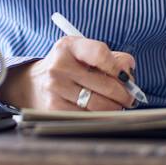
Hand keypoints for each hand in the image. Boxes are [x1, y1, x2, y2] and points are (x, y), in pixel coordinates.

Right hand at [0, 35, 136, 110]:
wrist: (35, 83)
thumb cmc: (69, 67)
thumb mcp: (84, 53)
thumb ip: (111, 58)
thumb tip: (129, 74)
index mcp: (69, 46)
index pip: (100, 54)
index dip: (118, 67)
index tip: (127, 78)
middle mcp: (59, 66)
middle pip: (105, 84)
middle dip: (124, 95)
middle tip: (130, 98)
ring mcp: (55, 88)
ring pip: (99, 105)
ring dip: (115, 109)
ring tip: (118, 106)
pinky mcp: (54, 108)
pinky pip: (88, 117)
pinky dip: (100, 118)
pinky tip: (101, 113)